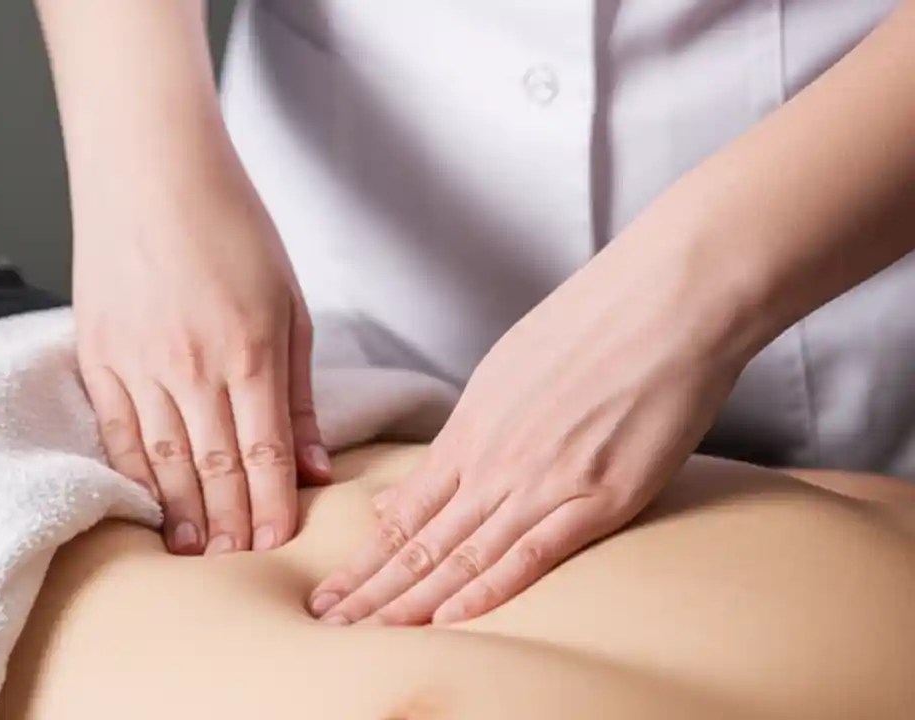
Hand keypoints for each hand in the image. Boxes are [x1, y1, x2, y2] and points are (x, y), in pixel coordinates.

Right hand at [74, 168, 330, 556]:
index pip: (265, 457)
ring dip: (182, 515)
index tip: (278, 549)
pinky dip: (132, 475)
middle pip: (215, 469)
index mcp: (251, 351)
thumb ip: (297, 393)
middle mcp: (193, 366)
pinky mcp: (97, 354)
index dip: (273, 511)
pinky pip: (116, 432)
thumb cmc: (232, 227)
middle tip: (237, 568)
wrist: (150, 168)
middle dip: (230, 527)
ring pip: (162, 461)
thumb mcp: (288, 304)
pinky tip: (146, 506)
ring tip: (194, 554)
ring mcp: (139, 362)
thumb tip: (312, 467)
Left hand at [307, 226, 750, 624]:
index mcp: (471, 431)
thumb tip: (419, 481)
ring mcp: (543, 481)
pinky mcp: (599, 497)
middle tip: (329, 625)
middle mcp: (495, 462)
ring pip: (463, 556)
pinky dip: (490, 591)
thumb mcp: (505, 374)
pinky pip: (533, 554)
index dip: (363, 560)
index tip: (329, 593)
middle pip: (420, 543)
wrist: (663, 303)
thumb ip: (463, 437)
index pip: (403, 514)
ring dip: (412, 603)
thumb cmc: (590, 328)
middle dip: (370, 591)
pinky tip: (452, 620)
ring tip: (368, 635)